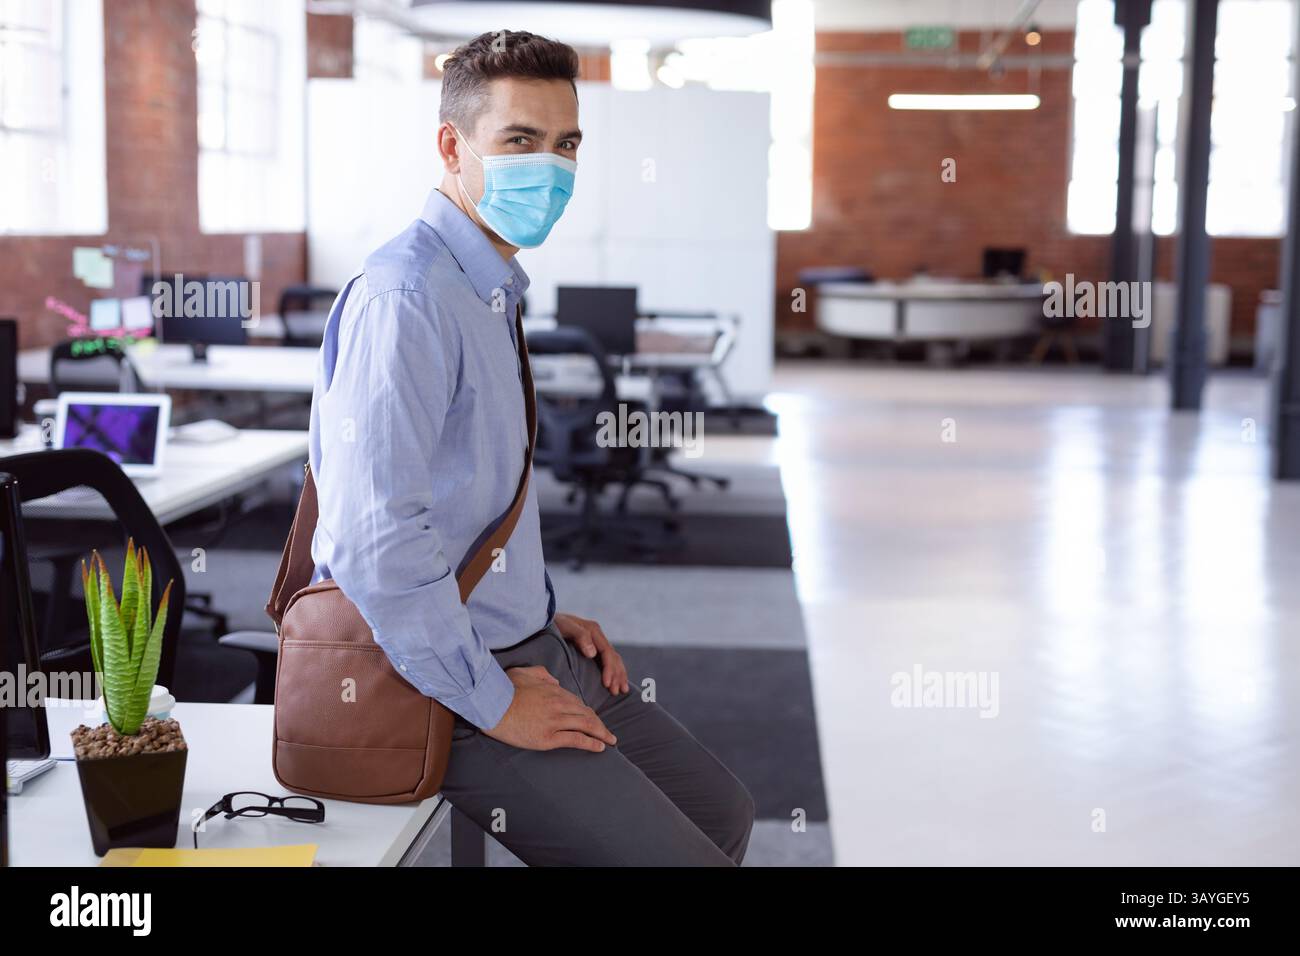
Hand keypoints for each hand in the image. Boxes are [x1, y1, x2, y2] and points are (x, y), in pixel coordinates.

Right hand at [483, 665, 616, 752]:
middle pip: (587, 714)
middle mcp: (558, 705)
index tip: (593, 719)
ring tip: (610, 741)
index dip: (588, 713)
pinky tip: (600, 747)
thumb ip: (542, 674)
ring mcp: (554, 721)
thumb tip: (555, 681)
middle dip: (600, 725)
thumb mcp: (523, 672)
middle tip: (608, 733)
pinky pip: (576, 740)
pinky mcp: (548, 738)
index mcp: (554, 691)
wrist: (490, 706)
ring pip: (586, 726)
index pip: (578, 702)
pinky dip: (591, 743)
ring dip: (602, 734)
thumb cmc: (503, 690)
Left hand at [554, 612, 629, 694]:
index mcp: (593, 630)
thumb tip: (593, 653)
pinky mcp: (590, 647)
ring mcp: (595, 642)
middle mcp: (597, 636)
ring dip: (618, 675)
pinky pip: (606, 660)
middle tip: (616, 692)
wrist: (543, 618)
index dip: (609, 669)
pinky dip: (613, 671)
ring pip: (613, 660)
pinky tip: (616, 681)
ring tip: (622, 690)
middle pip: (613, 657)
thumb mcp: (565, 626)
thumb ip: (580, 636)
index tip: (607, 684)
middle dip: (617, 675)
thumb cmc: (552, 622)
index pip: (607, 652)